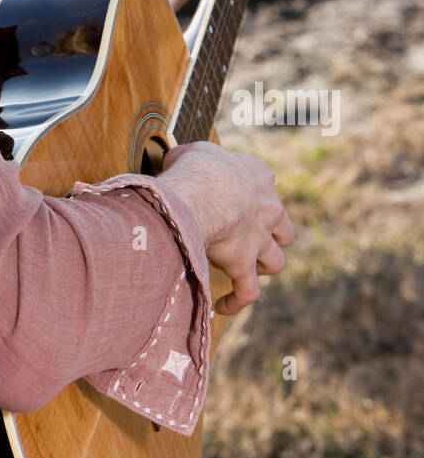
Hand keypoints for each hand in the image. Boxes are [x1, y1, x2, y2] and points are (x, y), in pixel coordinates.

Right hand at [157, 140, 293, 315]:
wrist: (202, 192)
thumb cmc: (198, 168)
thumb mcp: (195, 151)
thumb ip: (193, 157)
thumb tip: (176, 163)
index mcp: (258, 175)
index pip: (263, 181)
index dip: (250, 190)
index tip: (230, 195)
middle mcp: (268, 207)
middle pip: (282, 228)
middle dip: (270, 236)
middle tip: (249, 238)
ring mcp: (259, 239)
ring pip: (275, 260)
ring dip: (263, 267)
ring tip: (246, 270)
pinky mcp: (245, 264)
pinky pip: (247, 291)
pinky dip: (237, 300)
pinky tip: (223, 306)